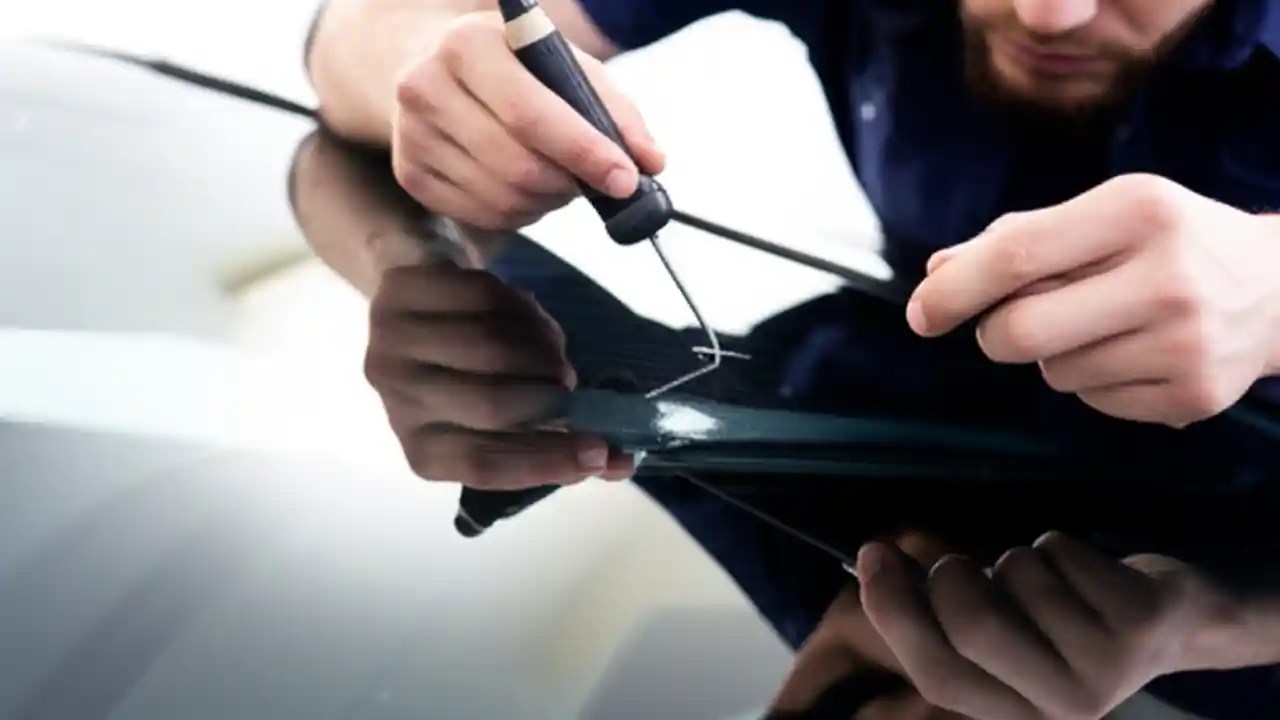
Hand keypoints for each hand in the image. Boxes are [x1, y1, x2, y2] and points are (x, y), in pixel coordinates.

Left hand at [364, 263, 634, 488]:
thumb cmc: (468, 367)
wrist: (412, 288)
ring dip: (540, 349)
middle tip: (574, 387)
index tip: (600, 452)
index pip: (484, 465)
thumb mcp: (507, 411)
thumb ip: (558, 439)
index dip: (546, 462)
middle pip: (490, 407)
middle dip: (549, 400)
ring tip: (553, 351)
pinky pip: (481, 297)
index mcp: (422, 447)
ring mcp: (389, 343)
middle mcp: (396, 399)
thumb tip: (619, 463)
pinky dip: (521, 307)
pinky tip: (527, 312)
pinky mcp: (397, 291)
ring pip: (489, 348)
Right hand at [391, 11, 664, 229]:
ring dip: (550, 201)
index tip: (626, 178)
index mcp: (468, 45)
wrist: (430, 65)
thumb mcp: (563, 64)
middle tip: (599, 183)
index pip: (530, 113)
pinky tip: (528, 188)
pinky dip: (521, 213)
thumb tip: (651, 162)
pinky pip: (483, 217)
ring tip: (561, 178)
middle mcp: (426, 87)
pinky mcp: (410, 175)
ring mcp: (411, 135)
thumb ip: (612, 108)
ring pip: (503, 199)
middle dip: (571, 184)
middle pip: (517, 165)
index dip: (583, 151)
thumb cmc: (513, 65)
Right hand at [856, 531, 1246, 719]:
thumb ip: (939, 615)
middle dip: (950, 574)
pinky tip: (1082, 569)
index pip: (936, 673)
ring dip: (1015, 558)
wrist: (1179, 626)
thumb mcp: (1004, 634)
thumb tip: (872, 561)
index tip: (872, 554)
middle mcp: (1060, 708)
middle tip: (958, 563)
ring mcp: (1105, 669)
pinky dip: (1056, 543)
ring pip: (1017, 576)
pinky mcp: (1137, 624)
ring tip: (1042, 577)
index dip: (895, 612)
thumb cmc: (1068, 625)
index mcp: (1015, 716)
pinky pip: (1059, 552)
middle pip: (971, 624)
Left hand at [908, 174, 1279, 427]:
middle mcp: (1167, 276)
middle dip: (992, 333)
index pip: (1015, 257)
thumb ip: (1019, 239)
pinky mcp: (1193, 396)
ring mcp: (1185, 342)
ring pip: (1052, 373)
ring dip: (1052, 355)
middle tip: (1008, 321)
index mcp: (1137, 210)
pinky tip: (1135, 350)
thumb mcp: (1104, 214)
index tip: (920, 313)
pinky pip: (1092, 401)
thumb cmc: (1168, 241)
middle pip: (1020, 332)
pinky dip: (1093, 381)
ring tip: (1104, 323)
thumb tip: (938, 271)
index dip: (953, 291)